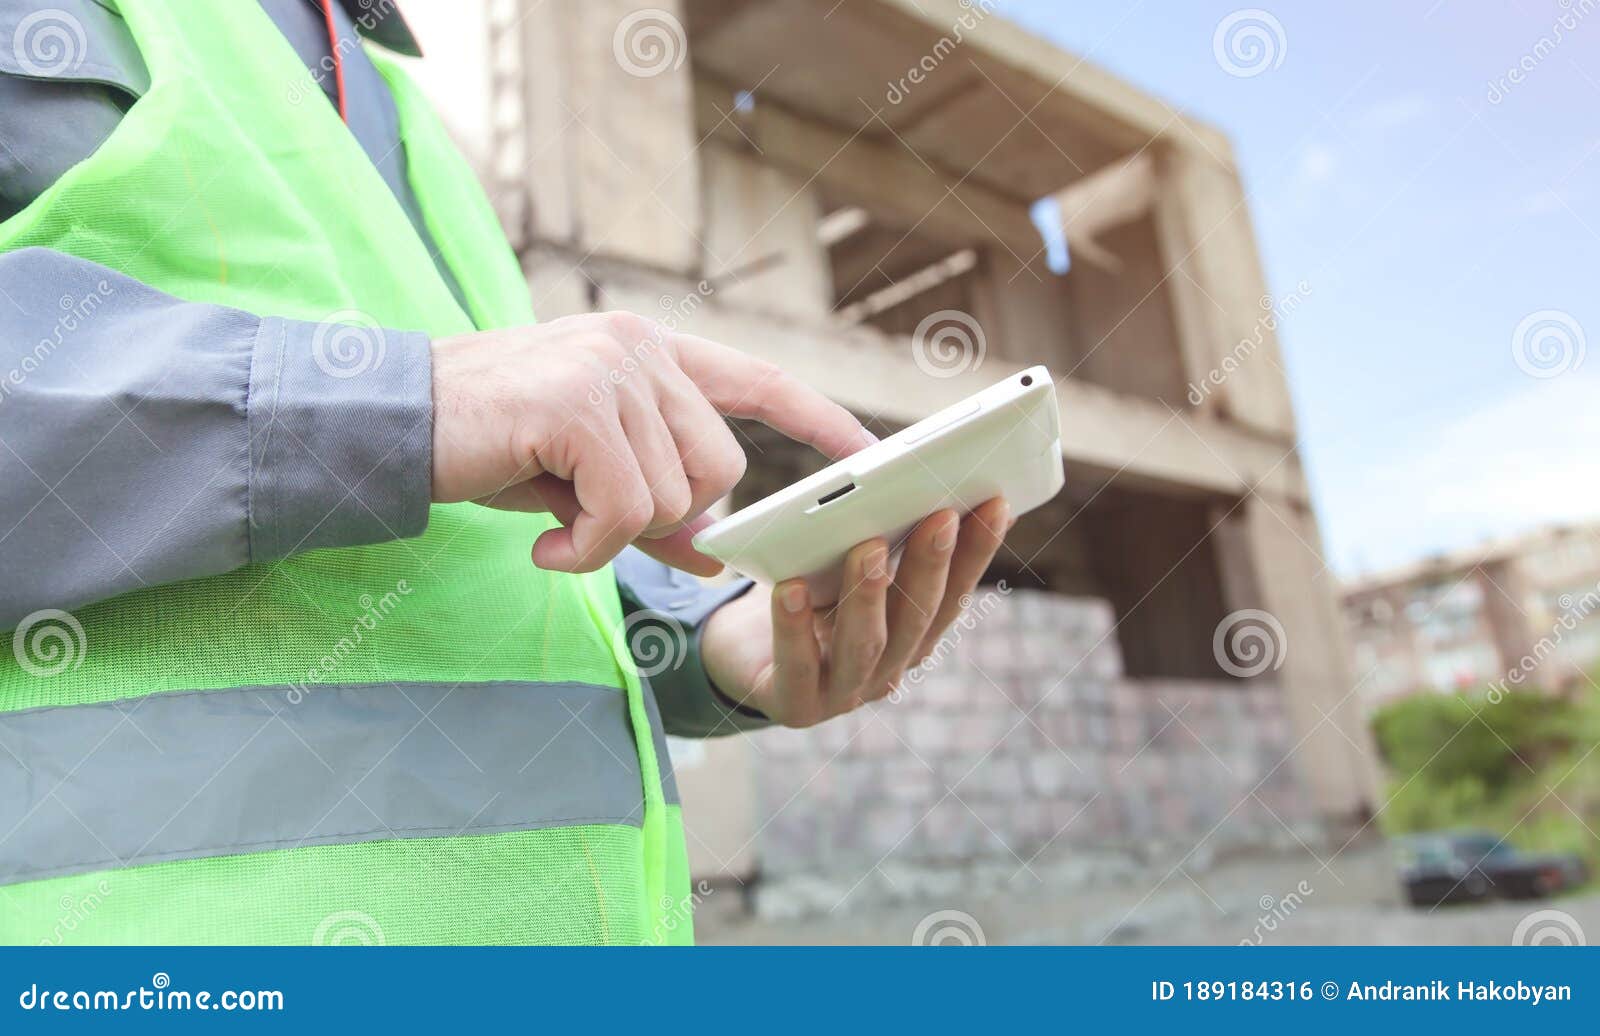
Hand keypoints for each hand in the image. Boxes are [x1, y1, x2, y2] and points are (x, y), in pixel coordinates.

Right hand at [430, 312, 871, 574]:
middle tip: (596, 525)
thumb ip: (658, 506)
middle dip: (671, 518)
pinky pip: (628, 510)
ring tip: (559, 526)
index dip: (820, 421)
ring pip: (675, 495)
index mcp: (651, 354)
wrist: (391, 427)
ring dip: (618, 536)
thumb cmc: (489, 449)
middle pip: (720, 468)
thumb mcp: (586, 479)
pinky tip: (546, 550)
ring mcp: (610, 367)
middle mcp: (640, 347)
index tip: (871, 460)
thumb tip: (719, 558)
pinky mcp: (578, 403)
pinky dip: (591, 551)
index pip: (760, 383)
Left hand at [700, 497, 1011, 726]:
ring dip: (870, 595)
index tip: (994, 504)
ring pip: (865, 645)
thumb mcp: (839, 567)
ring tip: (869, 548)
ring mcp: (842, 694)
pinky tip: (789, 589)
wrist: (733, 654)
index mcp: (909, 636)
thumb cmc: (799, 596)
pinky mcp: (793, 705)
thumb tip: (906, 477)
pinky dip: (794, 627)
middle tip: (940, 515)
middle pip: (917, 619)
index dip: (976, 553)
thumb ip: (877, 539)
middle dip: (931, 565)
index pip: (952, 593)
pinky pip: (796, 667)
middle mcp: (886, 670)